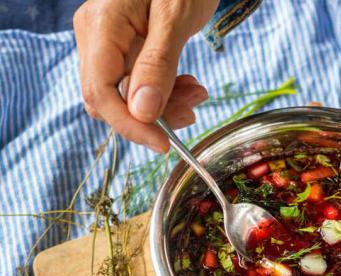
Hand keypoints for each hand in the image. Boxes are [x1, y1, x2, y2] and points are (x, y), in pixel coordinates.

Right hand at [73, 0, 217, 151]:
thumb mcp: (176, 19)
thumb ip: (158, 65)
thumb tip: (142, 112)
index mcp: (102, 25)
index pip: (100, 92)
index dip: (129, 125)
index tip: (162, 144)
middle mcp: (96, 36)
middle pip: (110, 99)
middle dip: (151, 115)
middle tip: (192, 110)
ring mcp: (108, 42)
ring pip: (125, 95)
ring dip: (162, 106)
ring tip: (197, 93)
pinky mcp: (125, 48)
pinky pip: (136, 83)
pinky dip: (164, 92)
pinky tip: (188, 86)